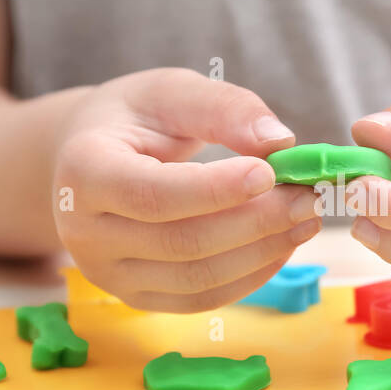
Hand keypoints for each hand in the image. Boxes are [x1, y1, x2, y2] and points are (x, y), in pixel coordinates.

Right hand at [53, 68, 320, 310]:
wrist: (90, 158)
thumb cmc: (133, 118)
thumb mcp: (170, 91)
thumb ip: (222, 108)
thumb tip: (280, 141)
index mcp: (82, 172)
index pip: (152, 194)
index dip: (216, 189)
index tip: (271, 172)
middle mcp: (84, 232)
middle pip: (181, 243)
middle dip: (256, 223)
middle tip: (308, 198)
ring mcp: (108, 273)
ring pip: (197, 278)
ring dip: (262, 252)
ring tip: (305, 220)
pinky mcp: (136, 296)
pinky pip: (202, 298)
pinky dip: (251, 275)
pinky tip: (281, 245)